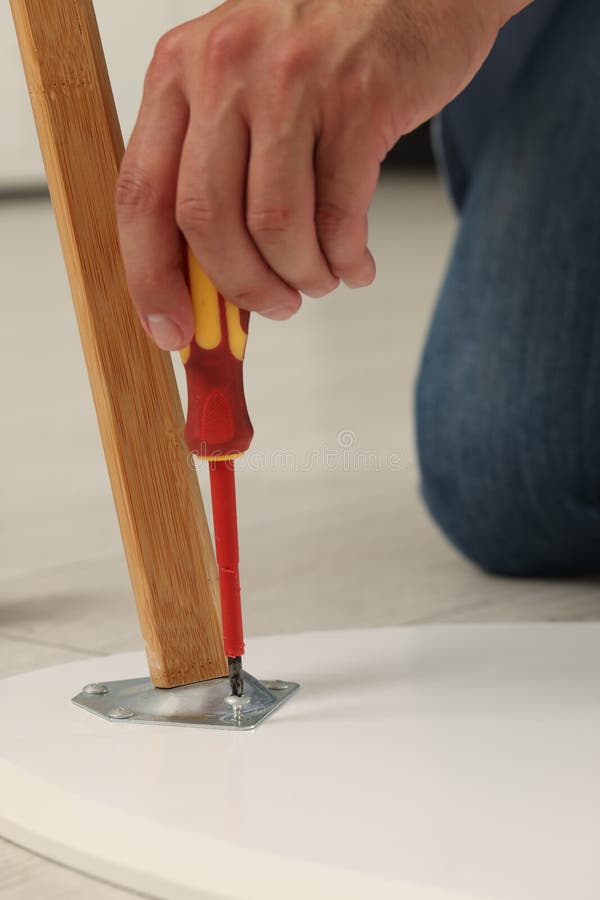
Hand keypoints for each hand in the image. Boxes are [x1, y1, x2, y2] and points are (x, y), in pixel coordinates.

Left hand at [117, 0, 523, 349]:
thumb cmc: (320, 52)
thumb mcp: (242, 88)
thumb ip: (212, 173)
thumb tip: (202, 285)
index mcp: (179, 73)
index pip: (141, 195)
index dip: (151, 279)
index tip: (171, 332)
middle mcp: (225, 71)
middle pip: (206, 220)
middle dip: (241, 287)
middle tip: (273, 307)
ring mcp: (292, 82)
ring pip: (275, 226)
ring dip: (300, 276)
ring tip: (318, 279)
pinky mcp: (359, 101)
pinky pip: (341, 217)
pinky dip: (346, 260)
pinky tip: (354, 263)